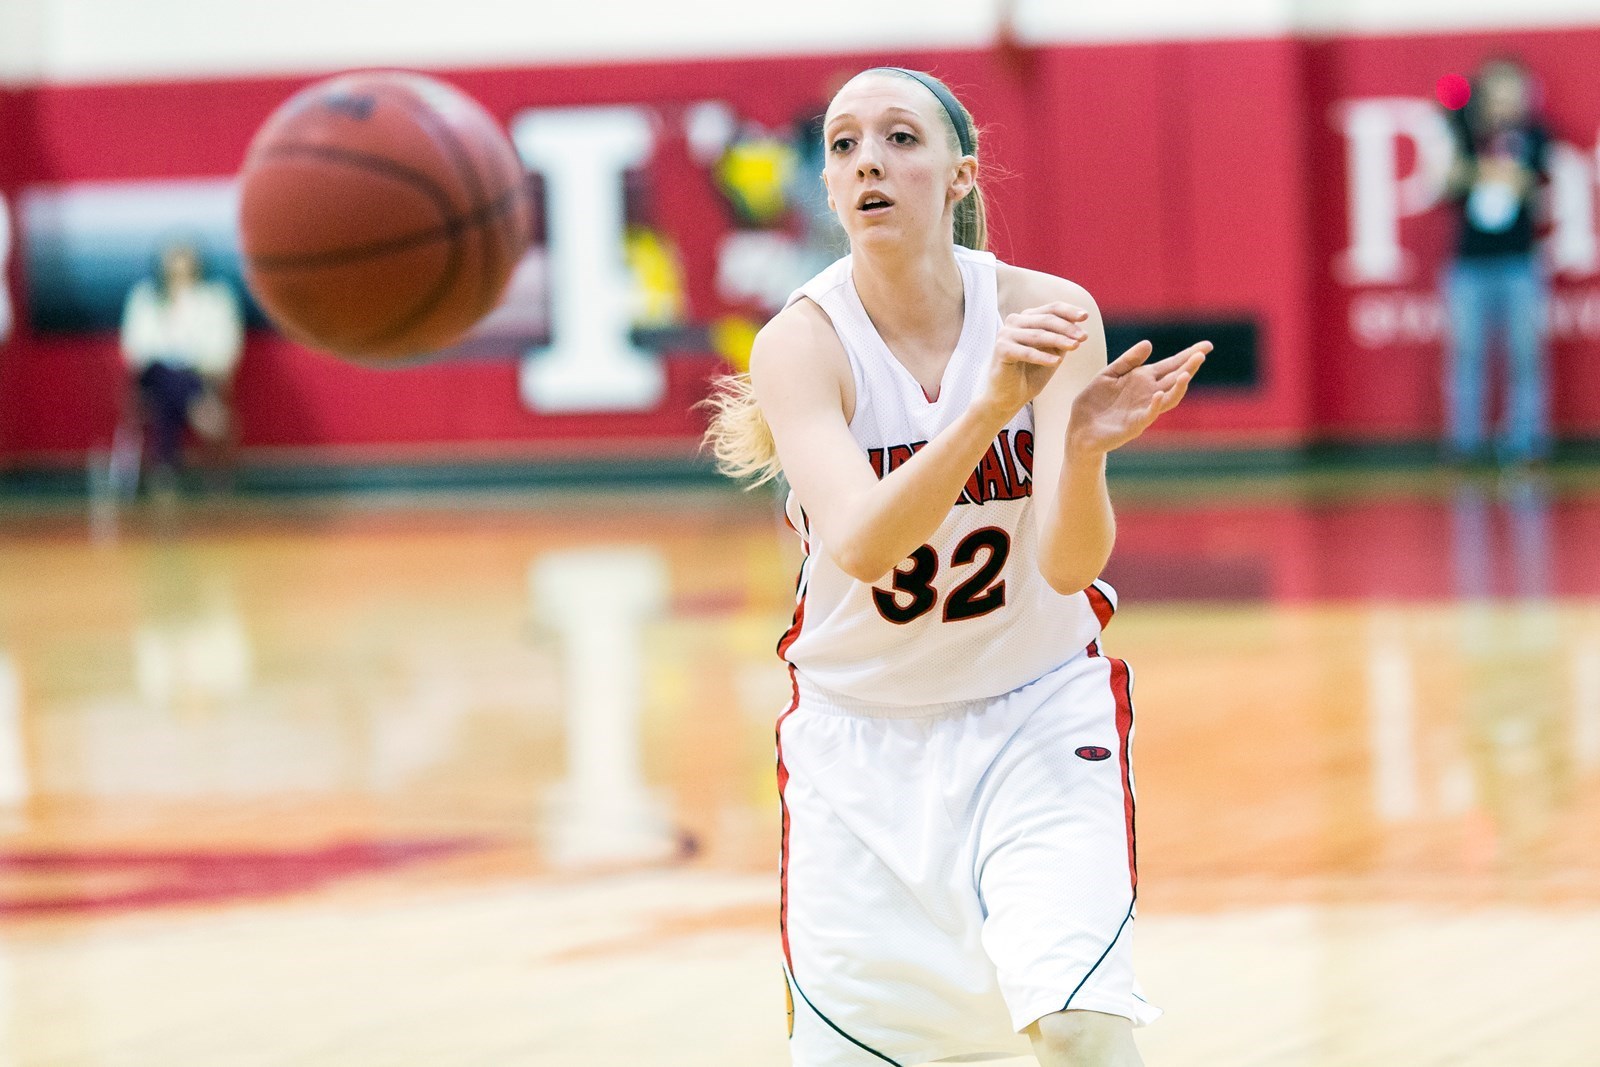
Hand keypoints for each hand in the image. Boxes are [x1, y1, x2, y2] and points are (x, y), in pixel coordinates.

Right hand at [976, 302, 1087, 419]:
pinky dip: (1042, 357)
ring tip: (1075, 346)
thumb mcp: (1052, 352)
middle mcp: (1015, 321)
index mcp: (1027, 318)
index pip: (1051, 309)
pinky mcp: (1001, 349)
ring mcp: (1006, 334)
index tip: (1085, 317)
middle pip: (1046, 319)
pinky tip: (1057, 362)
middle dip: (1067, 328)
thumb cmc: (1031, 373)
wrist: (1010, 396)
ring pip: (1038, 335)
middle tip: (1083, 337)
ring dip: (1059, 340)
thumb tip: (1078, 324)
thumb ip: (1062, 337)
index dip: (1069, 312)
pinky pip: (1026, 352)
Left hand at [1067, 340, 1208, 457]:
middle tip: (1203, 354)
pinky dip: (1155, 405)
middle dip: (1189, 366)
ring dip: (1178, 386)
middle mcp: (1148, 393)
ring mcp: (1143, 409)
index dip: (1187, 355)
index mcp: (1142, 379)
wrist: (1079, 429)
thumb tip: (1149, 344)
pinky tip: (1159, 394)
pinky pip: (1149, 415)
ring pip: (1168, 397)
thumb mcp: (1109, 374)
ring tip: (1187, 373)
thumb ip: (1128, 361)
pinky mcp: (1134, 425)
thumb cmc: (1094, 402)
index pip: (1170, 365)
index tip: (1206, 346)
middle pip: (1174, 378)